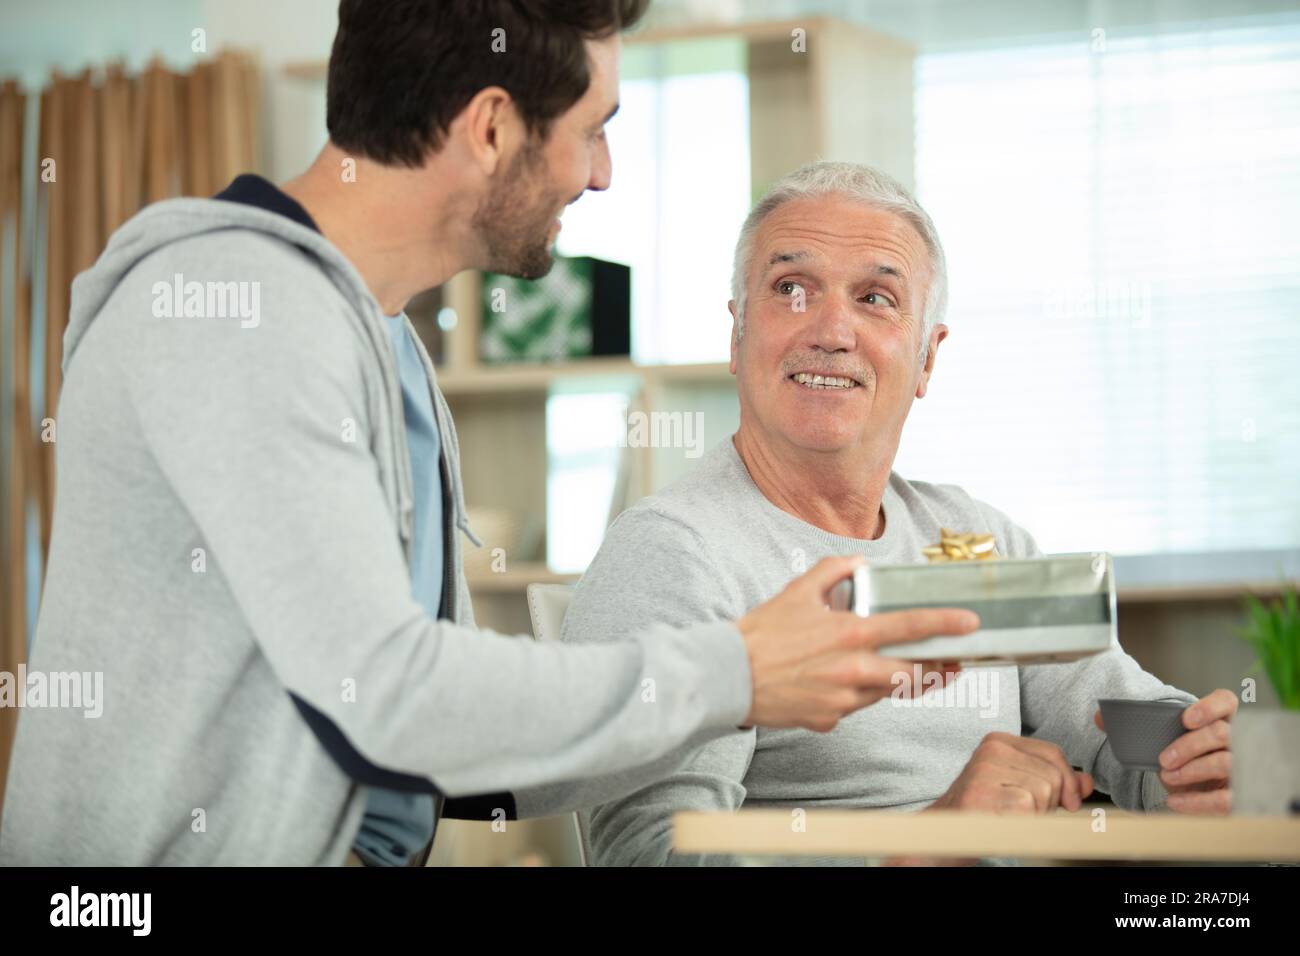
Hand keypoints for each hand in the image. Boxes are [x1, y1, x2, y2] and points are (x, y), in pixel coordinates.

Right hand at [737, 555, 977, 731]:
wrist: (729, 676)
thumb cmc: (761, 632)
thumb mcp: (797, 590)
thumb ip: (832, 571)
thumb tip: (858, 563)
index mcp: (850, 633)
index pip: (911, 627)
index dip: (946, 624)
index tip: (970, 623)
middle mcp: (853, 669)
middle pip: (914, 672)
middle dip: (940, 667)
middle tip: (954, 661)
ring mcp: (843, 699)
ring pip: (888, 692)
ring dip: (904, 681)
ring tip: (918, 671)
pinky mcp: (829, 720)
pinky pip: (855, 706)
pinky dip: (858, 694)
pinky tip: (848, 683)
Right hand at [930, 731, 1094, 812]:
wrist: (946, 829)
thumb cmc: (984, 808)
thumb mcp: (1022, 786)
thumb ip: (1055, 781)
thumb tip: (1087, 782)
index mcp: (999, 741)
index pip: (1052, 753)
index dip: (1068, 781)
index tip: (1068, 802)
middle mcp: (991, 750)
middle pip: (1052, 775)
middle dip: (1049, 802)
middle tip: (1026, 812)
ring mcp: (984, 771)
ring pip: (1043, 792)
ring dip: (1035, 814)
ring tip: (1011, 816)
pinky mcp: (981, 794)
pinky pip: (1027, 807)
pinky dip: (1023, 822)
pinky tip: (1004, 821)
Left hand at [1093, 689, 1235, 813]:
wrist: (1193, 789)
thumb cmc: (1180, 756)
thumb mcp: (1160, 738)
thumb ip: (1131, 725)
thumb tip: (1099, 717)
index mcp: (1219, 719)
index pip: (1226, 701)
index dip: (1209, 707)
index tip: (1185, 719)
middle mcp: (1236, 741)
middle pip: (1222, 733)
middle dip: (1190, 745)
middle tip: (1163, 759)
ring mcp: (1241, 768)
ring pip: (1227, 763)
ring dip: (1193, 770)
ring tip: (1167, 777)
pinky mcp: (1238, 795)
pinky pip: (1226, 799)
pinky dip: (1198, 802)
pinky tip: (1175, 802)